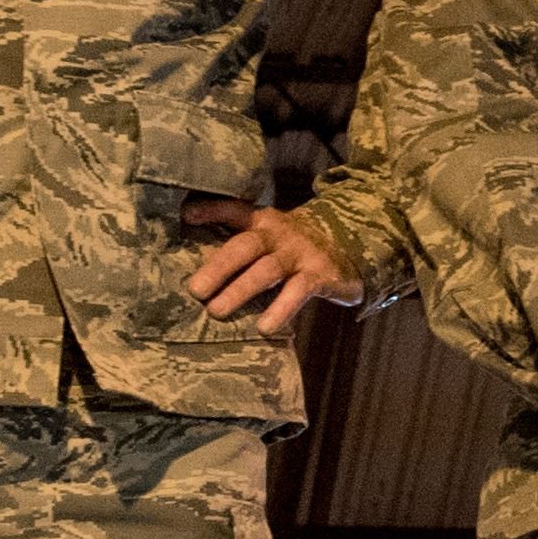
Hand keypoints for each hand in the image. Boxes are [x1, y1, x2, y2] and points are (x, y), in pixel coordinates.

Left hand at [182, 203, 366, 338]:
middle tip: (195, 290)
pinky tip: (264, 327)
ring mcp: (300, 253)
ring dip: (240, 290)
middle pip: (245, 246)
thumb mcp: (270, 239)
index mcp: (263, 222)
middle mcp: (279, 234)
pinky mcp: (320, 275)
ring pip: (266, 270)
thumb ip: (241, 247)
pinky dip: (280, 309)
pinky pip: (297, 292)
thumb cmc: (294, 250)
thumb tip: (197, 273)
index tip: (187, 215)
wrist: (350, 247)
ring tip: (216, 311)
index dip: (212, 211)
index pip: (235, 211)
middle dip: (218, 267)